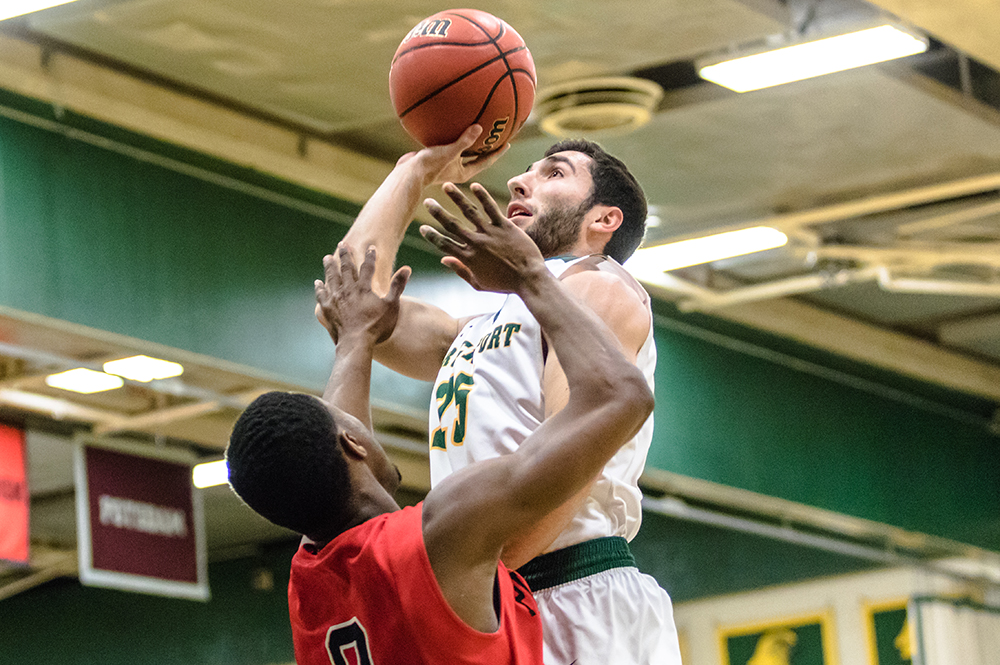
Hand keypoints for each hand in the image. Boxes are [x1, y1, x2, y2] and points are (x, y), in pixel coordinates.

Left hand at [314, 243, 409, 344]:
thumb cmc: (376, 326)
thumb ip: (398, 286)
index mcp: (364, 288)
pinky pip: (322, 294)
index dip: (370, 256)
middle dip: (345, 255)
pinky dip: (320, 287)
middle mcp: (348, 289)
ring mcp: (336, 298)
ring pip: (331, 277)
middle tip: (343, 244)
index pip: (368, 267)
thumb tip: (407, 268)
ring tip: (327, 257)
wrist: (356, 343)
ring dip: (330, 266)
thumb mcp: (392, 306)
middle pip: (346, 268)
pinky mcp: (327, 309)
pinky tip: (318, 282)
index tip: (371, 247)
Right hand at [397, 125, 509, 185]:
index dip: (497, 152)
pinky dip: (451, 134)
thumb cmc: (430, 166)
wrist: (407, 173)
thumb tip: (479, 127)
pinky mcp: (436, 156)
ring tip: (475, 125)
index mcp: (464, 171)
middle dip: (485, 145)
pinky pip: (447, 143)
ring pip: (461, 148)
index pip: (486, 161)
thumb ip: (464, 141)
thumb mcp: (450, 152)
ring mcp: (446, 162)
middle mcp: (457, 168)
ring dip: (468, 139)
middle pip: (476, 155)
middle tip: (496, 133)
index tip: (508, 143)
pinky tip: (450, 121)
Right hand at [420, 182, 545, 293]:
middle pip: (451, 225)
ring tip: (447, 186)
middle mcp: (476, 243)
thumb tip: (443, 260)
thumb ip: (460, 271)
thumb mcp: (479, 284)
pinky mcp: (504, 226)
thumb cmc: (504, 284)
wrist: (529, 279)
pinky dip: (482, 196)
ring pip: (469, 212)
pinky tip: (474, 186)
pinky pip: (491, 208)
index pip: (444, 245)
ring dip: (456, 198)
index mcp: (468, 258)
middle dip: (437, 212)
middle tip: (427, 201)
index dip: (431, 236)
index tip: (422, 227)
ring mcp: (490, 233)